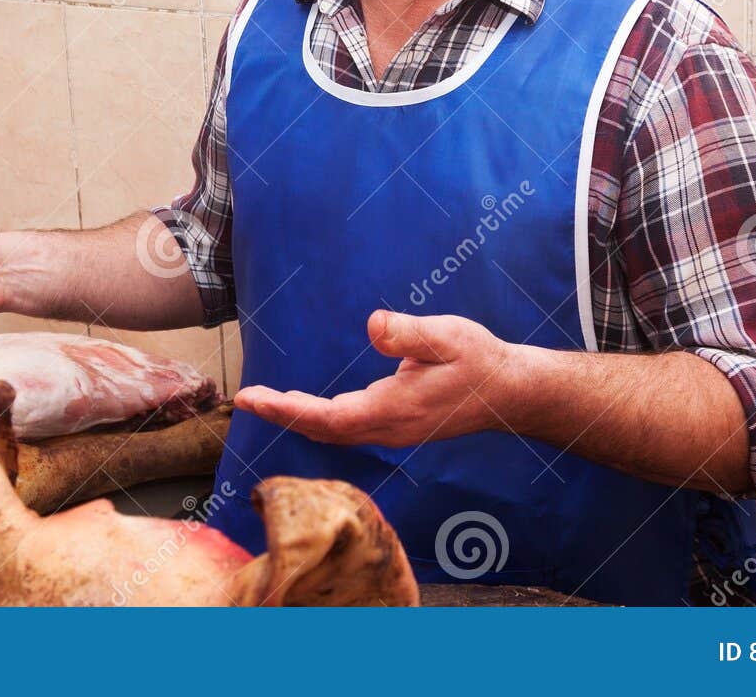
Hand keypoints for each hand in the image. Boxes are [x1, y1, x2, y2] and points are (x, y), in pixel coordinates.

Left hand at [233, 310, 514, 446]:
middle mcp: (388, 428)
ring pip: (334, 432)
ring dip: (298, 417)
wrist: (510, 393)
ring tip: (266, 400)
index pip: (328, 416)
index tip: (252, 398)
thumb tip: (373, 324)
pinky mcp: (398, 426)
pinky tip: (308, 407)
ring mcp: (393, 431)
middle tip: (245, 398)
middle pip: (323, 429)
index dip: (286, 409)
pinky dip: (319, 418)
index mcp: (393, 409)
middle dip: (282, 413)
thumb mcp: (448, 336)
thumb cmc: (480, 361)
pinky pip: (348, 428)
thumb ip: (409, 333)